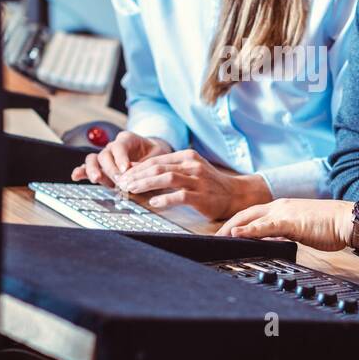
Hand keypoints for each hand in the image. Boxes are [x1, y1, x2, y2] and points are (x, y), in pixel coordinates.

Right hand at [71, 130, 171, 188]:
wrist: (152, 154)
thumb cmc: (155, 154)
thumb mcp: (156, 156)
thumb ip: (146, 163)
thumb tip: (135, 172)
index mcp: (127, 139)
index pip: (119, 146)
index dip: (121, 158)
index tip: (125, 169)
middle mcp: (113, 146)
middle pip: (105, 154)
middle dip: (109, 168)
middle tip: (116, 179)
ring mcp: (105, 157)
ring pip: (93, 159)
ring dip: (93, 169)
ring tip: (96, 178)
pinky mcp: (100, 167)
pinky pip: (87, 167)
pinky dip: (81, 171)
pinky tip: (76, 176)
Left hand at [117, 149, 270, 219]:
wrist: (236, 194)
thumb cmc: (209, 183)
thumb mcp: (190, 170)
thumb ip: (168, 168)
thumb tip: (138, 169)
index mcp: (187, 157)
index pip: (156, 159)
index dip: (138, 167)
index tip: (123, 175)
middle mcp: (192, 166)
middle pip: (158, 167)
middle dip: (137, 175)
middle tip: (122, 183)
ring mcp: (198, 181)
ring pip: (167, 178)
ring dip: (146, 183)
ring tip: (132, 190)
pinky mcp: (202, 197)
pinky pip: (180, 196)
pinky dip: (165, 198)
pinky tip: (153, 202)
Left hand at [218, 198, 354, 251]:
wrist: (347, 221)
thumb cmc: (329, 226)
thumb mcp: (300, 228)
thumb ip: (284, 233)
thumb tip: (272, 242)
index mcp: (282, 207)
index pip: (252, 213)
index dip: (237, 223)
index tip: (225, 234)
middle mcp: (279, 206)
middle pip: (245, 214)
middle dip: (228, 226)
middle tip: (214, 238)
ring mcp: (283, 212)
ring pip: (251, 218)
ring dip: (232, 228)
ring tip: (218, 238)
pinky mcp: (290, 221)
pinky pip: (265, 226)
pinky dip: (249, 230)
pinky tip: (237, 234)